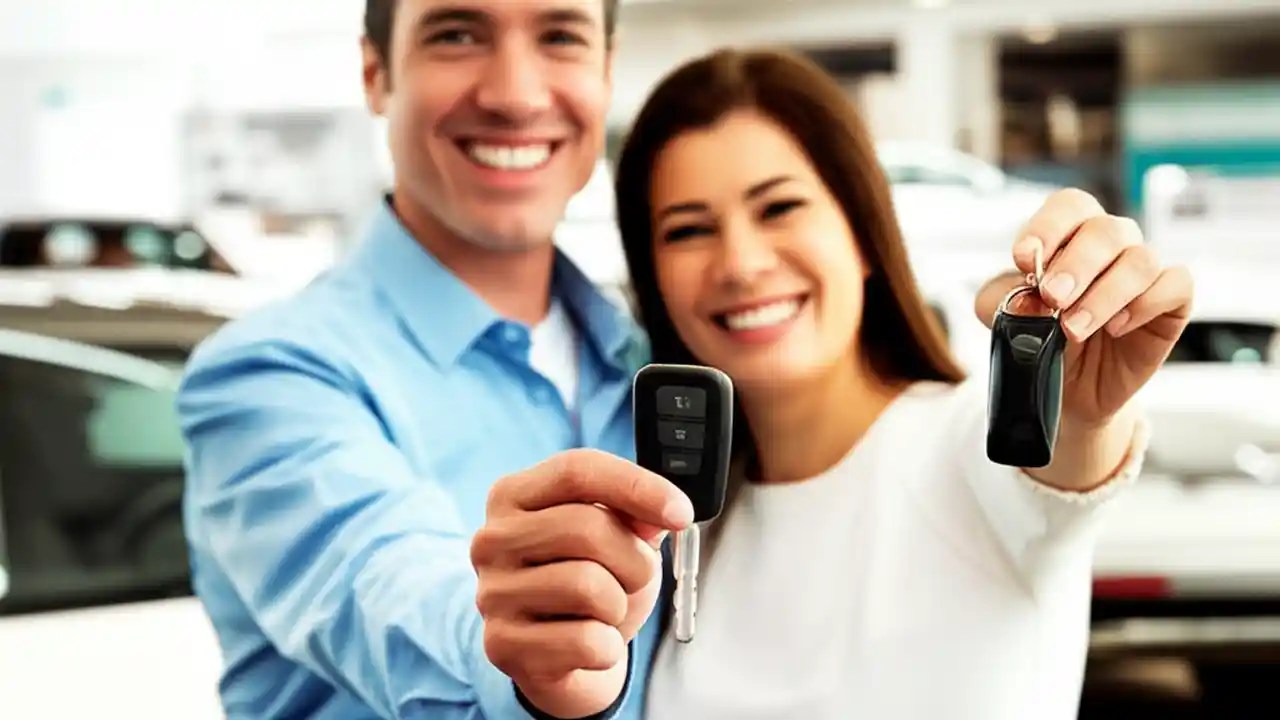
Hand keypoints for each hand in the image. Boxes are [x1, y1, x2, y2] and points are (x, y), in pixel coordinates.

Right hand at [471, 449, 692, 718]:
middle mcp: (492, 539)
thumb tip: (662, 514)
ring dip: (619, 605)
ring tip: (606, 612)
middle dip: (633, 560)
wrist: (566, 660)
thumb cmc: (593, 585)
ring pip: (588, 586)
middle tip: (635, 579)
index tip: (681, 513)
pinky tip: (591, 645)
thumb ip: (635, 515)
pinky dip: (607, 648)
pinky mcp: (502, 645)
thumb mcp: (617, 539)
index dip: (637, 486)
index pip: (576, 470)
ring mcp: (492, 593)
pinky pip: (584, 640)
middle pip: (587, 527)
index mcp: (514, 495)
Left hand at [976, 189, 1193, 428]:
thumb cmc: (1042, 340)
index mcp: (1069, 235)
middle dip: (1076, 265)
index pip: (1069, 206)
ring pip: (1140, 259)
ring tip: (1074, 329)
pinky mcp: (1172, 301)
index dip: (1048, 226)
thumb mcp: (1006, 318)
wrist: (1069, 389)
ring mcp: (1143, 272)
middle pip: (1106, 230)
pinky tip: (1117, 328)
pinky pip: (1175, 285)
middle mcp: (1111, 245)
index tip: (1025, 258)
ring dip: (1104, 295)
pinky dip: (1145, 305)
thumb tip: (1027, 300)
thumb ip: (1003, 300)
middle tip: (1053, 298)